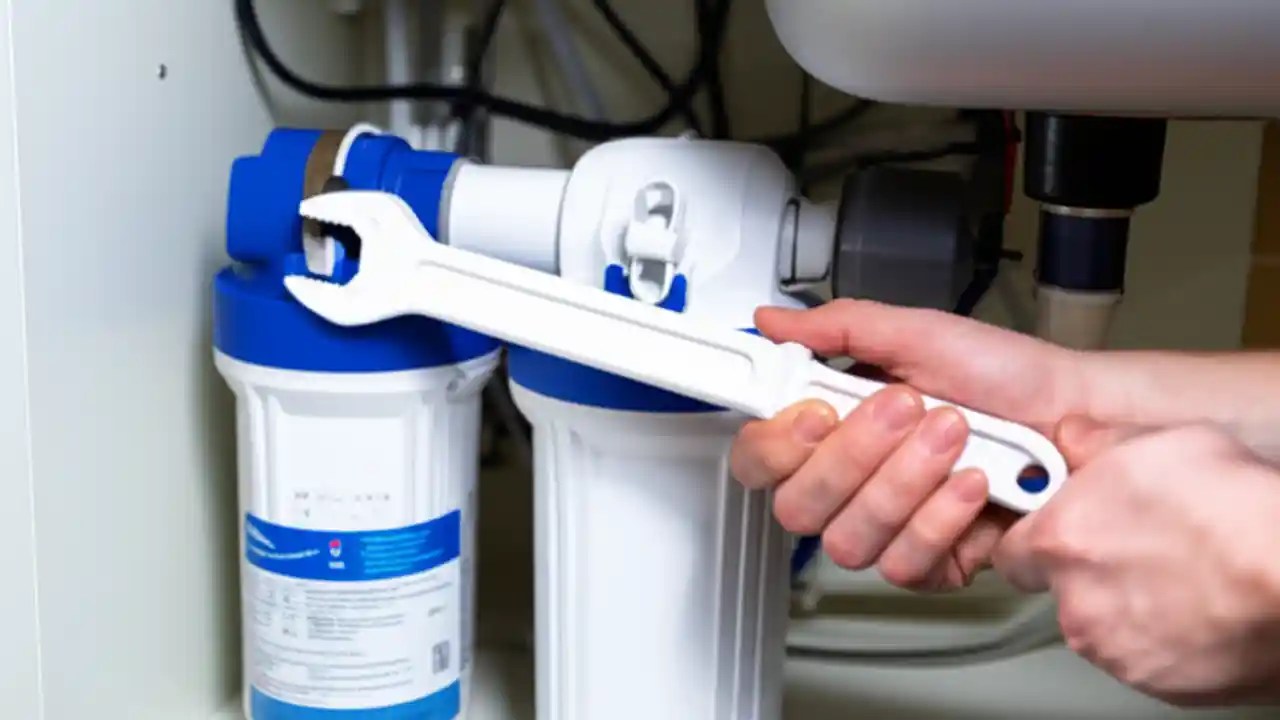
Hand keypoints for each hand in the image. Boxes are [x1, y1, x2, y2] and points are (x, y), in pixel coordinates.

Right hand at [729, 299, 1089, 590]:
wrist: (1079, 419)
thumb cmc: (1006, 375)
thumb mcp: (917, 333)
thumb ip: (837, 328)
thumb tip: (772, 320)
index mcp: (834, 426)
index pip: (761, 458)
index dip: (776, 444)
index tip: (816, 411)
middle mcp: (851, 483)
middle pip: (797, 505)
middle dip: (855, 454)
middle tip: (906, 408)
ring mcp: (888, 527)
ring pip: (848, 539)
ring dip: (905, 481)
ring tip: (955, 436)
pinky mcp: (930, 564)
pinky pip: (903, 564)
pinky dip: (942, 519)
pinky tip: (973, 485)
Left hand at [997, 419, 1279, 705]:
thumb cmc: (1240, 511)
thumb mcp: (1159, 443)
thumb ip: (1096, 446)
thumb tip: (1072, 439)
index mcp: (1062, 541)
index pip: (1011, 550)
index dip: (1037, 538)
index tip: (1060, 528)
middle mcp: (1077, 602)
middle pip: (1059, 589)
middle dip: (1088, 571)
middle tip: (1138, 547)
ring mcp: (1116, 649)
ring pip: (1102, 625)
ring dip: (1127, 606)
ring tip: (1181, 576)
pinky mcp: (1159, 685)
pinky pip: (1146, 658)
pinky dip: (1165, 640)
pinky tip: (1200, 608)